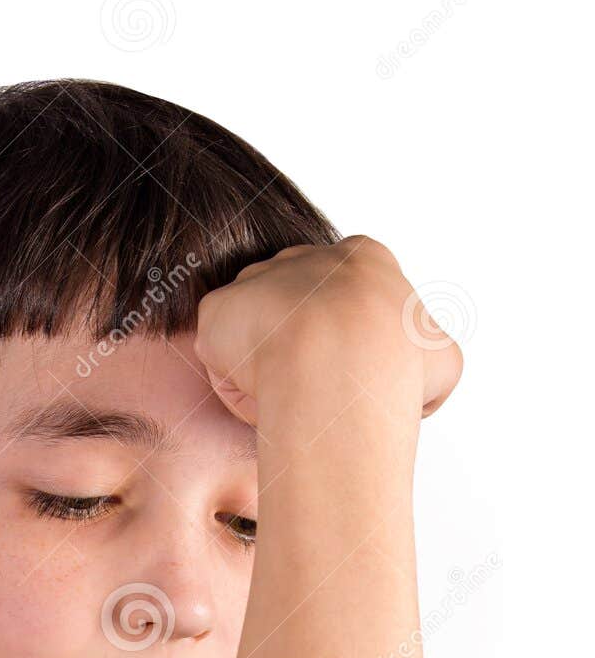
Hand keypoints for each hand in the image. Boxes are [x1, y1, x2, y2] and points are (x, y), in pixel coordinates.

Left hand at [193, 235, 462, 426]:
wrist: (339, 359)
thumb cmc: (396, 363)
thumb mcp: (440, 361)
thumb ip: (421, 360)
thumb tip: (414, 382)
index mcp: (363, 259)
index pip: (349, 301)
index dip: (349, 347)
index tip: (353, 377)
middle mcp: (306, 257)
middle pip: (297, 314)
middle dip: (303, 355)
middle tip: (319, 391)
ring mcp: (258, 279)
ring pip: (256, 337)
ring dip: (269, 373)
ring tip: (291, 398)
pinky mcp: (218, 311)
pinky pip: (223, 360)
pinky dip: (239, 388)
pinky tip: (263, 400)